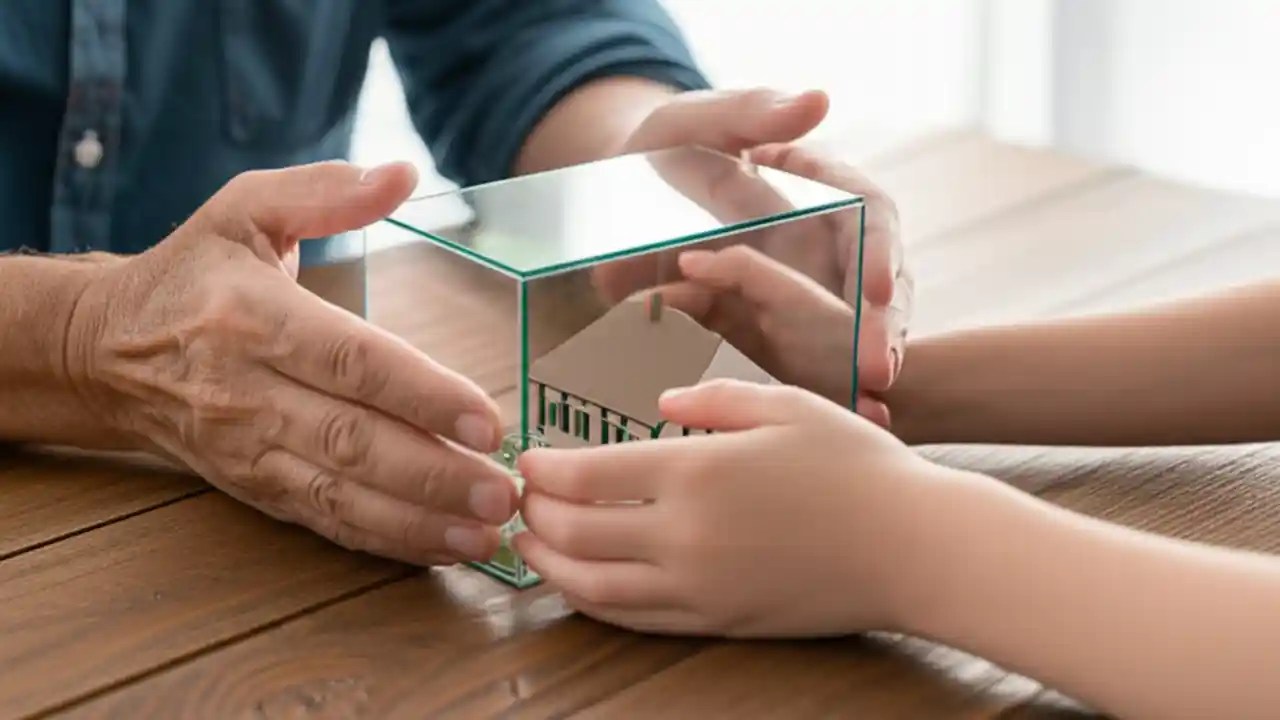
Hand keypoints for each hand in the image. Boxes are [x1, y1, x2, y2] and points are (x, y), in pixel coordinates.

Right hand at [65, 161, 518, 565]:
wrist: (102, 350)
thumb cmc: (193, 272)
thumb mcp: (245, 209)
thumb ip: (325, 191)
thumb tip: (405, 173)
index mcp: (252, 315)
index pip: (350, 361)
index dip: (422, 394)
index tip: (487, 420)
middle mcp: (246, 390)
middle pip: (352, 440)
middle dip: (434, 473)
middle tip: (503, 492)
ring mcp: (246, 447)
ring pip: (340, 493)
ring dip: (418, 519)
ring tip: (486, 533)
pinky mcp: (251, 485)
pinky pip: (323, 519)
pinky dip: (383, 539)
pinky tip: (438, 547)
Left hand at [513, 379, 945, 637]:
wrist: (915, 547)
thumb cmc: (856, 466)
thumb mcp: (785, 405)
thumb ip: (712, 398)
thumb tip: (659, 401)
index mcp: (697, 470)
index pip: (586, 475)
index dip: (542, 470)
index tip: (525, 460)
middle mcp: (685, 534)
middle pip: (576, 532)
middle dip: (534, 515)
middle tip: (518, 500)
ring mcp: (700, 585)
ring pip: (594, 585)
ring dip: (549, 565)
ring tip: (529, 546)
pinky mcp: (719, 620)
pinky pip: (635, 619)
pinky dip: (593, 601)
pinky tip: (580, 585)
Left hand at [606, 88, 912, 407]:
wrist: (610, 197)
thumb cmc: (664, 148)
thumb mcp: (702, 121)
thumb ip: (754, 111)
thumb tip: (818, 100)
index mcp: (820, 188)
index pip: (870, 216)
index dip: (878, 254)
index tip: (878, 290)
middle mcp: (821, 244)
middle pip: (874, 286)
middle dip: (882, 327)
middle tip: (880, 365)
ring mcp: (800, 290)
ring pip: (850, 330)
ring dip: (860, 364)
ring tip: (871, 402)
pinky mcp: (762, 329)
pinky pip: (801, 358)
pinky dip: (819, 386)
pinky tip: (843, 416)